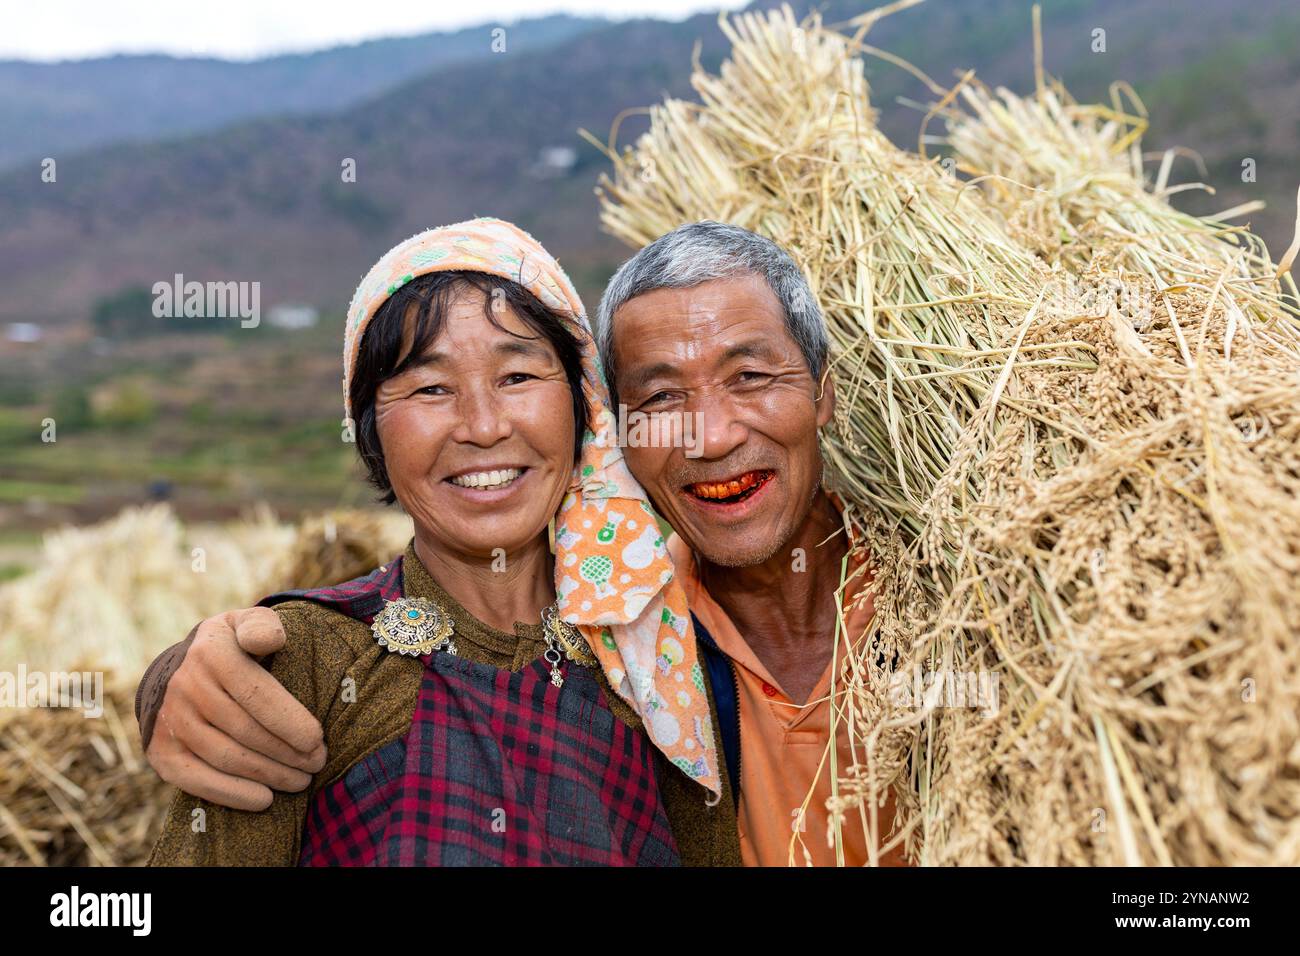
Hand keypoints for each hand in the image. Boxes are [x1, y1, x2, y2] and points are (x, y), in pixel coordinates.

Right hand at [146, 607, 326, 809]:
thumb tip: (271, 640)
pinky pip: (198, 780)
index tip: (318, 739)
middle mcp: (186, 686)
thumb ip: (261, 627)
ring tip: (301, 780)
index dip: (290, 721)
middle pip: (247, 731)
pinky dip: (233, 794)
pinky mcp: (161, 753)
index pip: (258, 694)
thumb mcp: (244, 624)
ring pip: (228, 757)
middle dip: (289, 752)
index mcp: (212, 652)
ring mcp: (170, 722)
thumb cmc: (230, 648)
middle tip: (318, 762)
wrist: (175, 671)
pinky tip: (264, 799)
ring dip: (269, 774)